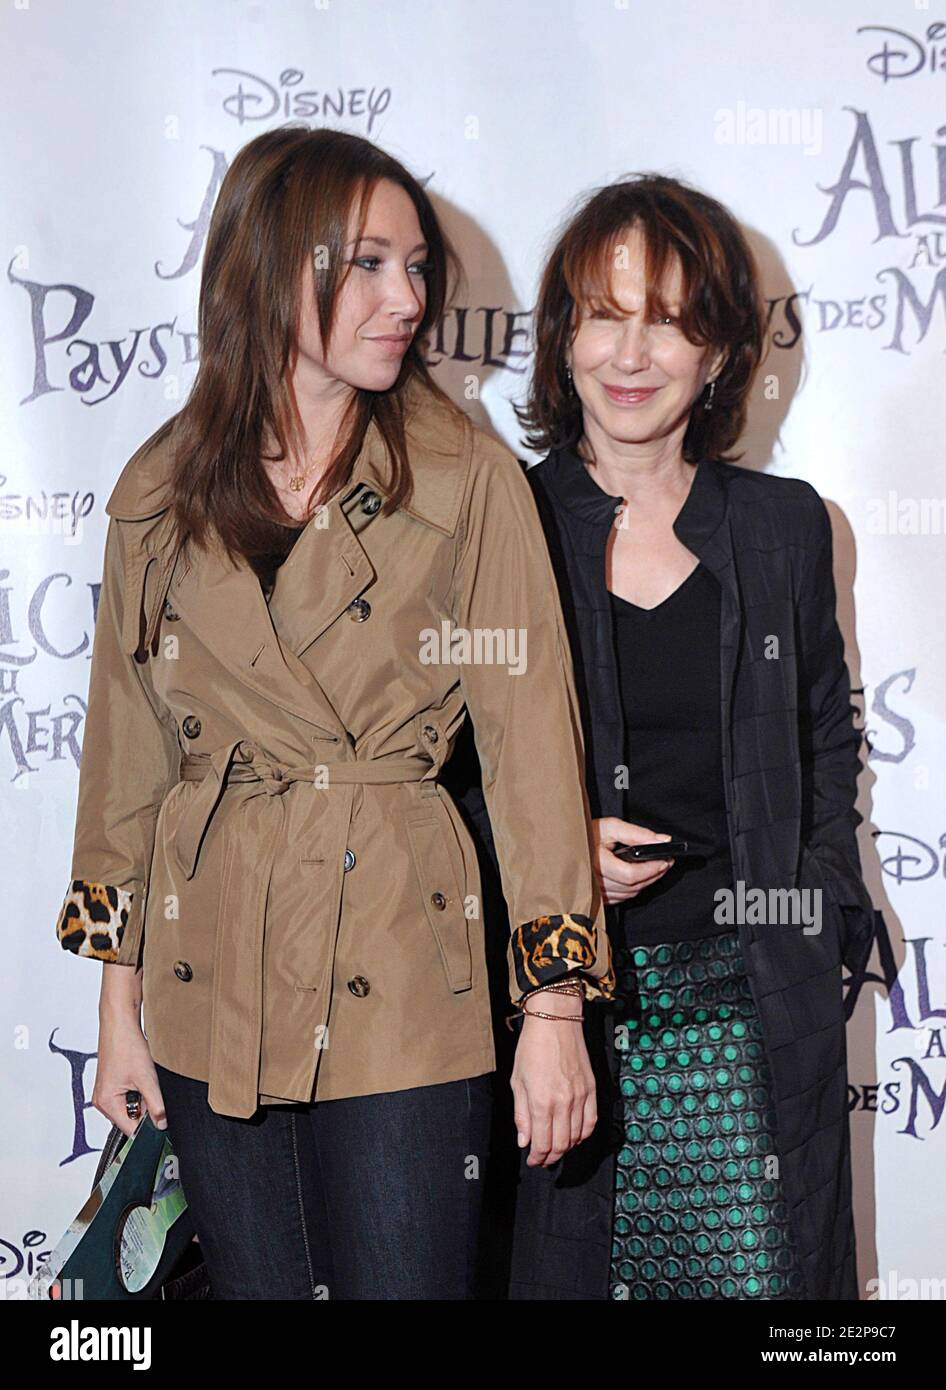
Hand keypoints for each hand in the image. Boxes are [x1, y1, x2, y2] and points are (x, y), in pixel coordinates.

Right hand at [95, 968, 166, 1136]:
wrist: (120, 1022)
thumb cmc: (126, 1045)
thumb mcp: (147, 1078)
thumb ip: (156, 1105)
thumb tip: (162, 1123)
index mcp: (107, 1103)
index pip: (130, 1129)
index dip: (149, 1126)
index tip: (163, 1122)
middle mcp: (103, 1100)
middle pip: (132, 1118)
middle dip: (146, 1107)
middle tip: (151, 1088)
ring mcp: (107, 1092)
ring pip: (132, 1106)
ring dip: (144, 1096)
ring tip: (144, 1076)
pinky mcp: (113, 1083)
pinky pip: (130, 1095)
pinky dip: (139, 1088)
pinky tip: (141, 1073)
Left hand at [510, 986, 595, 1166]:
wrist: (556, 1022)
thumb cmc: (533, 1047)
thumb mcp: (517, 1081)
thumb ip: (521, 1114)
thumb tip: (524, 1140)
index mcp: (541, 1102)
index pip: (542, 1143)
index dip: (537, 1157)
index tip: (533, 1160)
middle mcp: (563, 1103)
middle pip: (561, 1144)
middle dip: (551, 1156)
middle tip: (543, 1158)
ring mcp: (580, 1096)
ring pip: (577, 1136)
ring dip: (567, 1147)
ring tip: (556, 1147)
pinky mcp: (591, 1089)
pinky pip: (591, 1121)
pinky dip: (583, 1134)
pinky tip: (575, 1135)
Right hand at [593, 817, 674, 905]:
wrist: (565, 846)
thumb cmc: (585, 835)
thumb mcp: (610, 827)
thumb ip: (637, 834)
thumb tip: (662, 840)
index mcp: (597, 863)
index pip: (631, 875)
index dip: (651, 869)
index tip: (665, 860)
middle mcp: (594, 882)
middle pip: (633, 887)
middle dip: (654, 874)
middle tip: (665, 861)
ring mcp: (594, 893)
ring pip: (629, 894)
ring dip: (645, 882)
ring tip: (654, 867)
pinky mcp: (596, 898)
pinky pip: (621, 898)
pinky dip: (633, 889)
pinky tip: (637, 877)